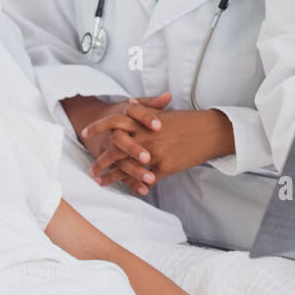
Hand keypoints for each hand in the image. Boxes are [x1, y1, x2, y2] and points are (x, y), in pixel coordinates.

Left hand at [80, 103, 233, 195]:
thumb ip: (144, 110)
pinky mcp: (165, 166)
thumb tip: (127, 103)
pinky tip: (130, 190)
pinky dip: (136, 185)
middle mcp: (146, 136)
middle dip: (100, 161)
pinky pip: (146, 179)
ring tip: (101, 182)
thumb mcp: (164, 113)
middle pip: (115, 149)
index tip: (84, 133)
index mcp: (144, 121)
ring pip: (126, 168)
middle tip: (91, 170)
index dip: (98, 127)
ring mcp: (154, 153)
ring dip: (112, 177)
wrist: (209, 131)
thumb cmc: (188, 121)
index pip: (114, 122)